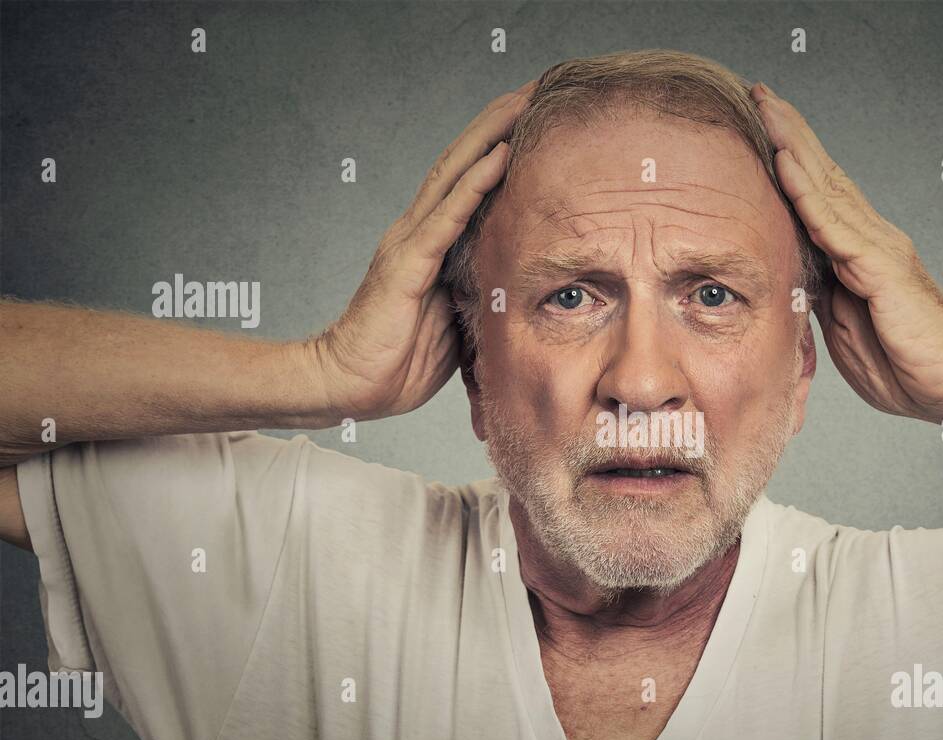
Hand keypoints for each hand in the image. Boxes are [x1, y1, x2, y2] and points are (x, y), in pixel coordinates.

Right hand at [313, 78, 537, 419]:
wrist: (349, 385)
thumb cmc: (399, 360)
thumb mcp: (454, 321)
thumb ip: (476, 293)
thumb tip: (516, 288)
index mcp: (427, 245)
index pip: (465, 184)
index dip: (495, 149)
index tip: (531, 121)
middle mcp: (415, 232)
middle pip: (459, 164)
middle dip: (496, 125)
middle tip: (532, 90)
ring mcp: (409, 245)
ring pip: (453, 177)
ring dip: (489, 138)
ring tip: (520, 104)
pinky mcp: (406, 266)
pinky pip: (445, 219)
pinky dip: (473, 186)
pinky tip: (498, 158)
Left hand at [751, 81, 942, 421]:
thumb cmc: (907, 366)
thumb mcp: (846, 329)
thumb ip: (823, 295)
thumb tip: (794, 274)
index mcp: (860, 253)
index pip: (819, 196)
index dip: (791, 160)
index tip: (760, 128)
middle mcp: (871, 239)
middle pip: (823, 175)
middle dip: (789, 132)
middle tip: (759, 92)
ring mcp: (877, 248)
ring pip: (826, 186)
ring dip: (793, 145)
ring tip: (766, 108)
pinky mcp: (881, 268)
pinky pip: (834, 224)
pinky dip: (807, 191)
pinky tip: (785, 162)